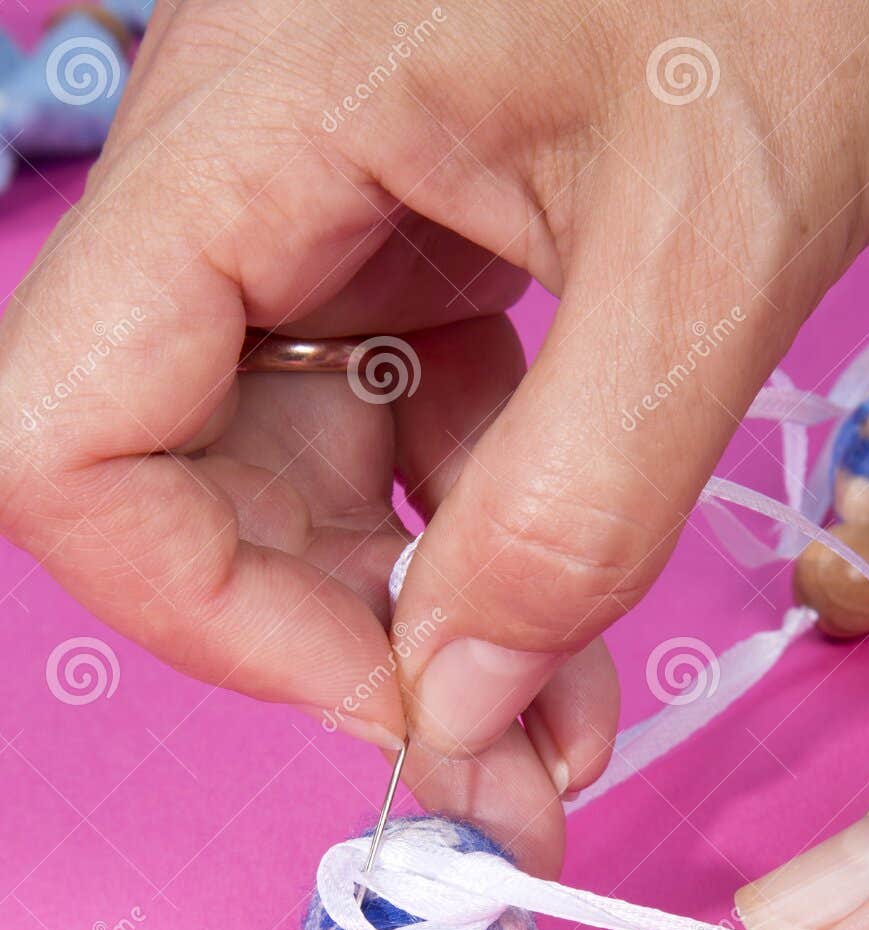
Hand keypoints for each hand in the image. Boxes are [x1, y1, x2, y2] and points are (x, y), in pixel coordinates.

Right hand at [0, 0, 868, 872]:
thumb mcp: (706, 250)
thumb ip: (574, 506)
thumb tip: (454, 710)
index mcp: (251, 136)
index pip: (69, 440)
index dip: (203, 609)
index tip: (381, 699)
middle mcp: (250, 173)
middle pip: (182, 476)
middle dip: (339, 641)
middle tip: (499, 762)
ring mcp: (329, 198)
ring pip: (300, 467)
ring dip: (424, 614)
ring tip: (564, 714)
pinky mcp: (416, 220)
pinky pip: (395, 414)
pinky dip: (476, 530)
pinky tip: (572, 604)